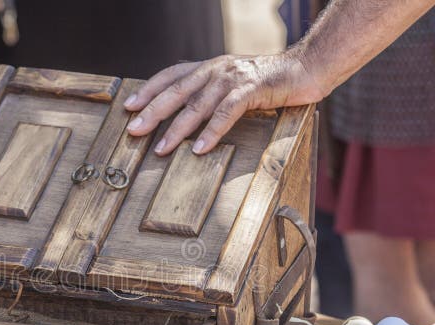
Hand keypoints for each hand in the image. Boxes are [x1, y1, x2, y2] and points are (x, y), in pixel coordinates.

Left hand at [123, 51, 325, 155]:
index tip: (128, 107)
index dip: (148, 90)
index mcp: (209, 67)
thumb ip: (211, 93)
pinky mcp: (252, 89)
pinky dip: (211, 131)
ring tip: (161, 148)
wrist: (306, 68)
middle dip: (153, 111)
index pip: (171, 75)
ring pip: (198, 104)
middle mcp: (216, 68)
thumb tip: (185, 114)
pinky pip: (226, 112)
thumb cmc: (268, 83)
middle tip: (134, 129)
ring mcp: (233, 77)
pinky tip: (199, 148)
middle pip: (177, 90)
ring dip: (177, 128)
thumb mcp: (233, 84)